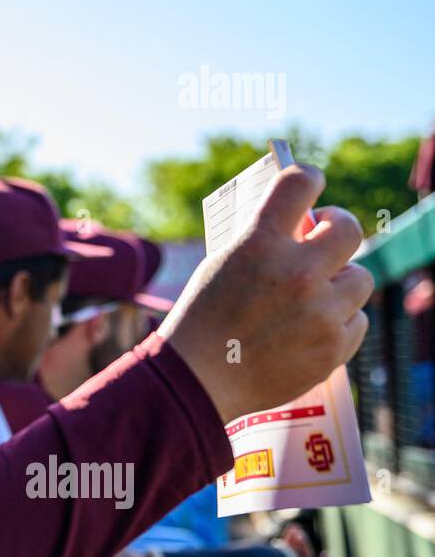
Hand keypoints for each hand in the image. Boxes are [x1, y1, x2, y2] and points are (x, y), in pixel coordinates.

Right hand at [158, 164, 373, 423]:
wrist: (197, 379)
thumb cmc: (202, 319)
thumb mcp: (221, 264)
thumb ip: (263, 243)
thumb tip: (304, 228)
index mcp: (259, 244)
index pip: (300, 183)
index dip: (308, 177)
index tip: (311, 183)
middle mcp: (297, 272)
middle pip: (348, 229)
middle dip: (337, 228)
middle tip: (325, 237)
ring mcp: (320, 312)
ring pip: (360, 278)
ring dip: (339, 282)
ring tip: (314, 295)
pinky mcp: (334, 347)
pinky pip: (357, 321)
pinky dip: (338, 321)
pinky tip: (312, 328)